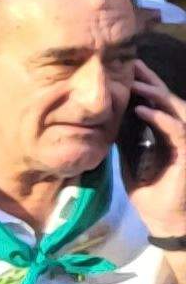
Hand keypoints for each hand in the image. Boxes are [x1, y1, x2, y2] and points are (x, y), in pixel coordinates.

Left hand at [131, 65, 185, 240]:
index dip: (144, 86)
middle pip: (168, 100)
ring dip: (156, 95)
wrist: (164, 219)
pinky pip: (177, 130)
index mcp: (165, 134)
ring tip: (135, 83)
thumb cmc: (149, 192)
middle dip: (151, 81)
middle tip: (132, 64)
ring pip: (176, 110)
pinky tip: (142, 110)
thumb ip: (123, 142)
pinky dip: (160, 118)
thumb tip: (104, 123)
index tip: (126, 71)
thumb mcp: (129, 162)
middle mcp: (178, 133)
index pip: (157, 104)